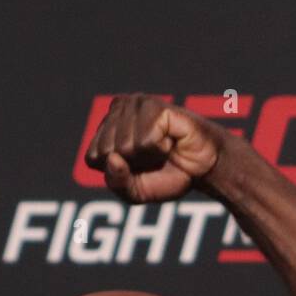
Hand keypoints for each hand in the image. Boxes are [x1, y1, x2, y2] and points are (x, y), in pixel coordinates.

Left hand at [84, 95, 224, 202]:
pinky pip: (144, 140)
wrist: (203, 169)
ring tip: (162, 147)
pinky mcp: (154, 105)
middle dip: (132, 164)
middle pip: (106, 151)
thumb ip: (116, 182)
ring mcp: (135, 104)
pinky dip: (160, 148)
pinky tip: (170, 139)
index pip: (92, 157)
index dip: (117, 172)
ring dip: (148, 156)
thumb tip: (112, 158)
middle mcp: (117, 110)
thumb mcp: (134, 191)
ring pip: (124, 146)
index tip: (137, 166)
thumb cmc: (167, 176)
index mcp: (105, 128)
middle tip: (152, 157)